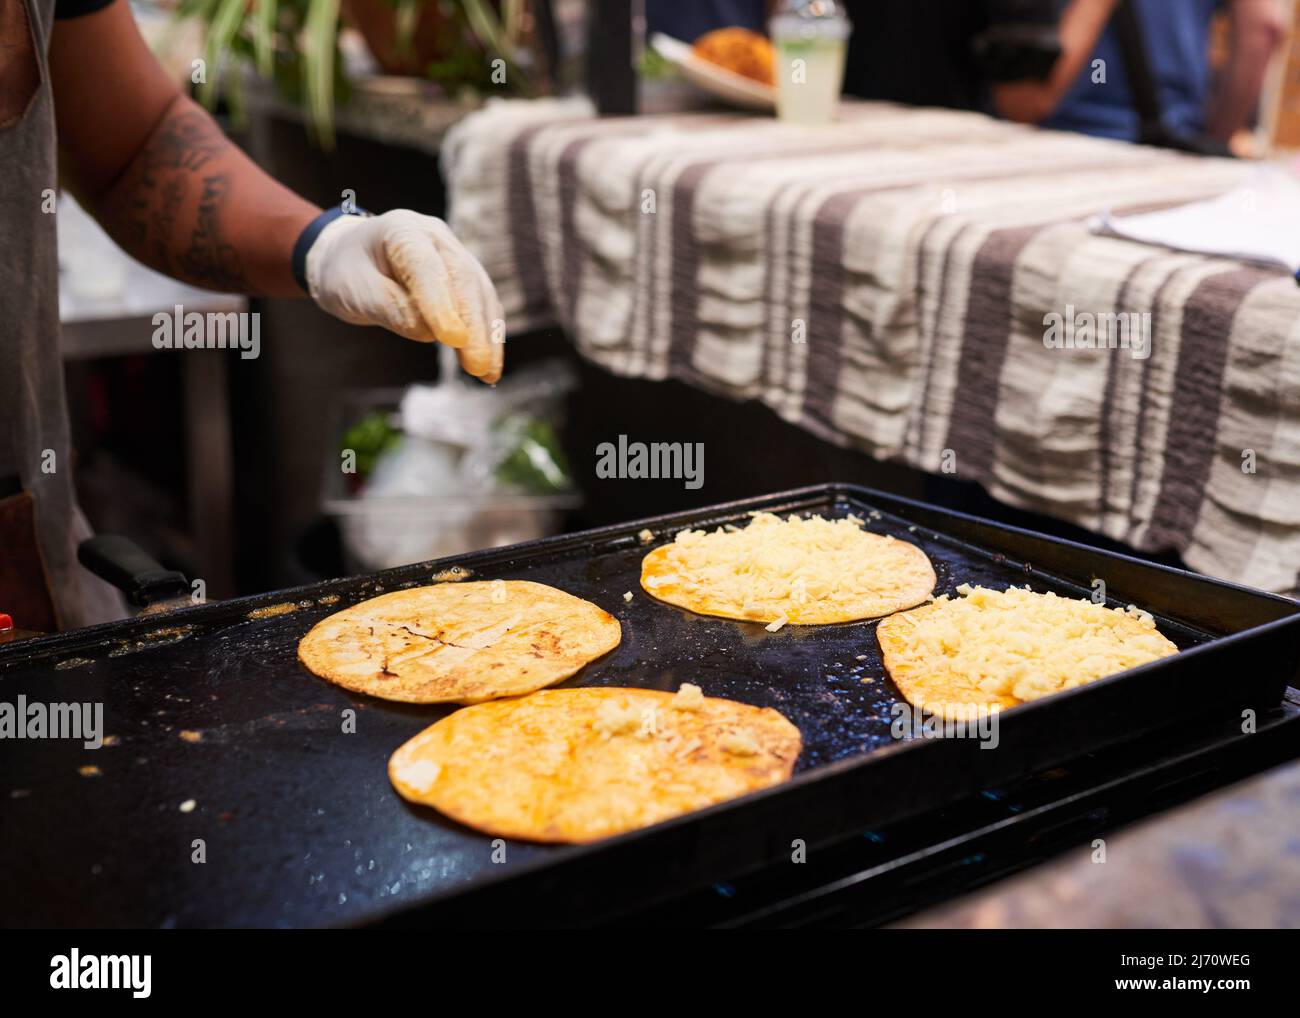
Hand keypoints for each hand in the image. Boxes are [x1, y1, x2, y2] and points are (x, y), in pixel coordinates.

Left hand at [306, 209, 503, 382]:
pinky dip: (487, 334)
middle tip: (477, 366)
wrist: (349, 257)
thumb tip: (430, 334)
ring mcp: (454, 254)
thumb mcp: (353, 291)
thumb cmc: (347, 272)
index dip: (441, 304)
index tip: (453, 340)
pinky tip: (489, 364)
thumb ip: (390, 308)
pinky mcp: (464, 277)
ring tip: (488, 372)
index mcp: (402, 229)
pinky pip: (482, 305)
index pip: (426, 267)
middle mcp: (435, 236)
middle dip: (474, 326)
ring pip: (480, 293)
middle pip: (464, 279)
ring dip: (487, 335)